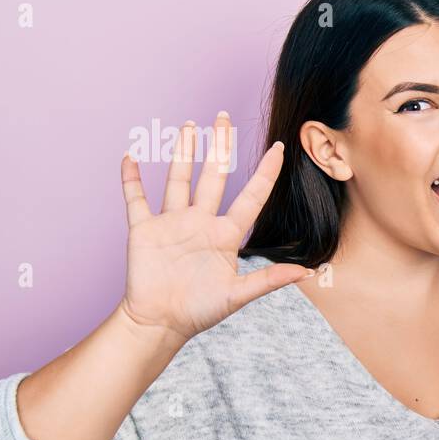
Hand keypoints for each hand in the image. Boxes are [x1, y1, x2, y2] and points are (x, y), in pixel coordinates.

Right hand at [118, 112, 310, 343]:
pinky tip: (131, 157)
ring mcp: (172, 223)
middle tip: (224, 116)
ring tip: (189, 127)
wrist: (160, 323)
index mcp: (226, 235)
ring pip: (178, 179)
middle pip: (213, 176)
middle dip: (220, 146)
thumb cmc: (200, 311)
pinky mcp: (144, 230)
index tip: (280, 147)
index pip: (251, 196)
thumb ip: (270, 279)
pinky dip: (131, 179)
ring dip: (182, 153)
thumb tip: (307, 272)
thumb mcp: (238, 295)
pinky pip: (136, 199)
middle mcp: (201, 222)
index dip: (265, 172)